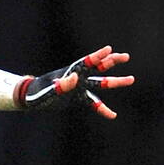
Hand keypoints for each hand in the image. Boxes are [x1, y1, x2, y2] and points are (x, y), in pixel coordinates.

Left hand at [17, 46, 133, 118]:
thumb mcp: (48, 91)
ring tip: (131, 79)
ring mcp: (80, 88)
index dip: (98, 56)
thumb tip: (74, 77)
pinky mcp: (79, 99)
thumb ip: (61, 85)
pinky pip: (94, 103)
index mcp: (71, 72)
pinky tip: (113, 115)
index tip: (109, 49)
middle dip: (112, 62)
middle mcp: (78, 78)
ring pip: (101, 83)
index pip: (86, 62)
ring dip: (115, 81)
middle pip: (98, 68)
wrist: (32, 99)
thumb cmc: (37, 93)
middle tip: (126, 57)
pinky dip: (102, 109)